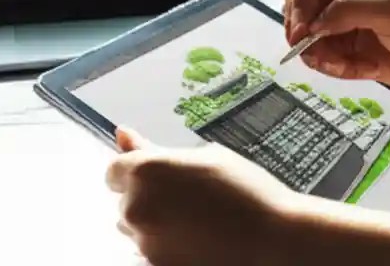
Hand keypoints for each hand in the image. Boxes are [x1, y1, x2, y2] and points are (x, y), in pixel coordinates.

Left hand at [107, 127, 301, 265]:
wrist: (275, 243)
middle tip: (191, 200)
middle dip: (149, 200)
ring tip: (199, 222)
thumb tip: (122, 134)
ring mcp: (145, 244)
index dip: (138, 173)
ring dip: (157, 226)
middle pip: (126, 202)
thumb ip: (155, 149)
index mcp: (145, 171)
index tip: (162, 178)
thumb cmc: (247, 195)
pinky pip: (149, 254)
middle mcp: (137, 208)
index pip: (114, 171)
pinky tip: (198, 241)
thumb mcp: (205, 158)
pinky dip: (167, 248)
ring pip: (138, 231)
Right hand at [284, 0, 389, 93]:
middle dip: (300, 25)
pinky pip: (319, 55)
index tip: (305, 22)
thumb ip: (351, 10)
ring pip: (303, 30)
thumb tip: (315, 22)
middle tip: (306, 45)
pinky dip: (327, 64)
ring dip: (312, 49)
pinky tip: (347, 68)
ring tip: (331, 61)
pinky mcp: (343, 46)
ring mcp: (341, 19)